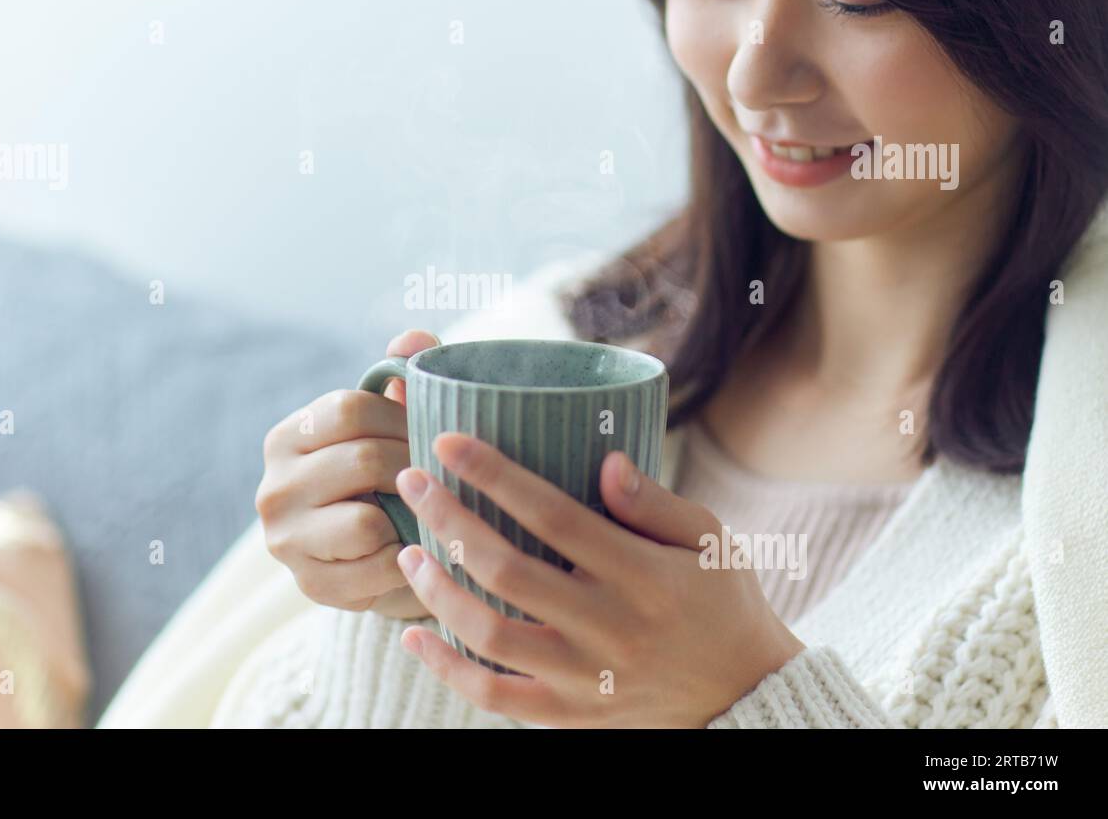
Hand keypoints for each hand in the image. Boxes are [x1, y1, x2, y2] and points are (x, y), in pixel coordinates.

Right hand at [254, 329, 438, 619]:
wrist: (376, 562)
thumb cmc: (386, 479)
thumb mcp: (390, 425)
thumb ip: (403, 376)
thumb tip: (414, 339)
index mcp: (287, 437)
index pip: (352, 408)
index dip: (404, 419)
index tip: (432, 434)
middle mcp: (273, 487)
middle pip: (364, 459)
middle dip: (415, 468)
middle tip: (443, 478)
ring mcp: (285, 540)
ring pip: (367, 520)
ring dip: (408, 517)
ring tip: (422, 513)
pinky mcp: (310, 585)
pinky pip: (376, 567)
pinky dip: (405, 559)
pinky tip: (411, 551)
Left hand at [390, 433, 806, 726]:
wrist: (746, 696)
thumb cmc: (722, 601)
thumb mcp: (711, 541)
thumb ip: (656, 502)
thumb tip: (607, 461)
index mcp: (643, 574)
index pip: (555, 516)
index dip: (496, 476)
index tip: (449, 441)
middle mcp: (610, 627)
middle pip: (507, 570)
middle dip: (448, 519)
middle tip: (411, 480)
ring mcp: (586, 677)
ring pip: (490, 635)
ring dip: (438, 590)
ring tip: (409, 551)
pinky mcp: (572, 714)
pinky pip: (495, 698)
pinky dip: (447, 669)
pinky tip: (414, 634)